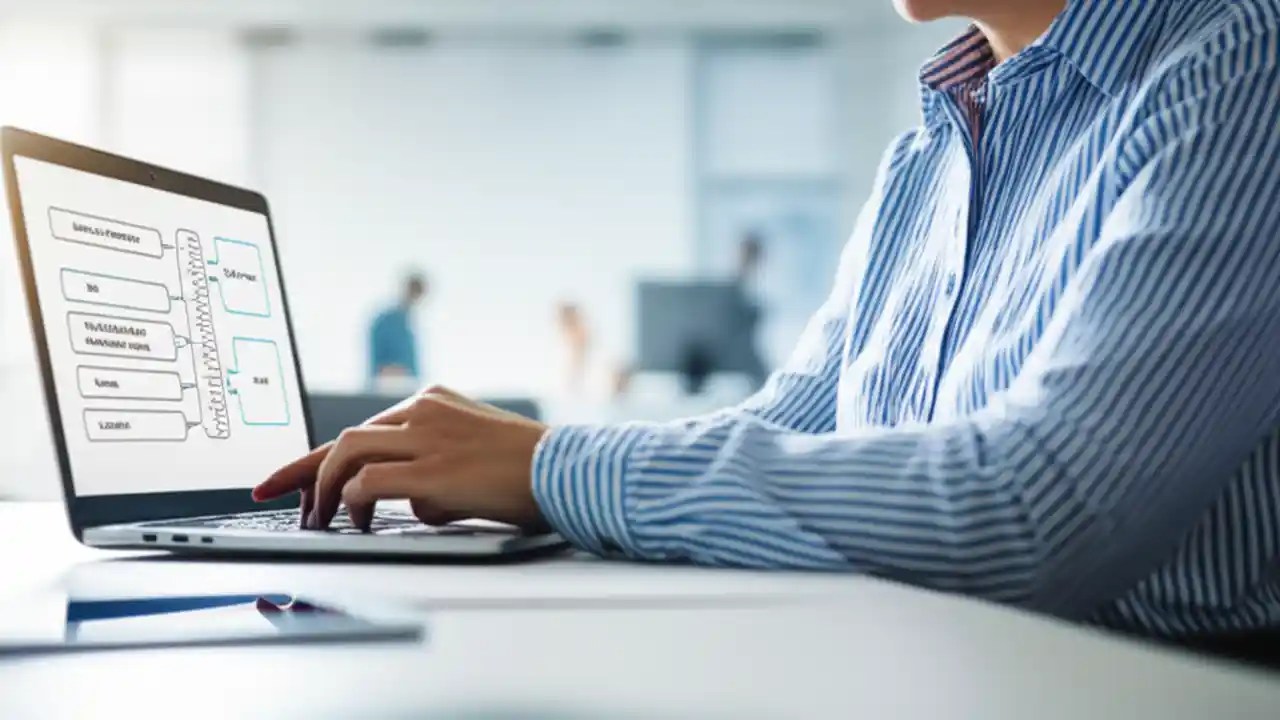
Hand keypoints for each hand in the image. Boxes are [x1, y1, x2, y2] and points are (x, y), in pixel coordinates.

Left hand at [253, 387, 549, 530]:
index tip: (286, 477)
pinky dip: (353, 503)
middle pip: (342, 438)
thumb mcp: (473, 452)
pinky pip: (368, 483)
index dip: (317, 455)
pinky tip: (358, 522)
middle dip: (303, 472)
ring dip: (324, 489)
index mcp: (433, 401)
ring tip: (320, 519)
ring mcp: (426, 437)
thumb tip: (403, 499)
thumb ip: (432, 464)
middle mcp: (424, 411)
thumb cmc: (531, 470)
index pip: (363, 428)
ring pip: (345, 453)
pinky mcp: (431, 469)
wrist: (566, 471)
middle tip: (277, 496)